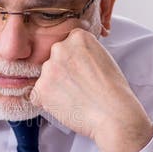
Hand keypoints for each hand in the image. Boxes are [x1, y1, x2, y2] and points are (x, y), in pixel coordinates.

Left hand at [30, 28, 152, 151]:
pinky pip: (37, 95)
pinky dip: (48, 102)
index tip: (82, 71)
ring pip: (46, 77)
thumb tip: (71, 58)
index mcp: (77, 37)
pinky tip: (66, 105)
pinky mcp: (40, 89)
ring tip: (75, 98)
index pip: (66, 45)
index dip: (74, 61)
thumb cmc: (114, 90)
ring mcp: (48, 69)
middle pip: (54, 60)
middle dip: (62, 73)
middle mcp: (60, 48)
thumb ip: (83, 53)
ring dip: (55, 87)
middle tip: (78, 86)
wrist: (114, 114)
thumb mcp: (102, 57)